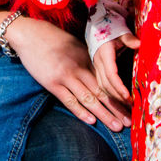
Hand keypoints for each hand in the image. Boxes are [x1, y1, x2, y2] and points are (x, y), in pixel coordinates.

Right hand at [4, 15, 129, 131]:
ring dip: (104, 114)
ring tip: (116, 126)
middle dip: (117, 108)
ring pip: (89, 99)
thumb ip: (86, 60)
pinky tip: (91, 121)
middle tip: (129, 122)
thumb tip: (97, 73)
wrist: (30, 34)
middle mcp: (80, 68)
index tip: (130, 106)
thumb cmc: (52, 39)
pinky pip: (69, 100)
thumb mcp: (75, 46)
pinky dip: (81, 111)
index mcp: (87, 59)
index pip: (106, 81)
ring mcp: (66, 76)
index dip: (119, 95)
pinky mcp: (52, 83)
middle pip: (102, 92)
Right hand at [92, 32, 138, 105]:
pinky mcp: (97, 69)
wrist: (98, 25)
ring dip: (113, 97)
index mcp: (104, 54)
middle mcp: (98, 62)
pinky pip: (102, 84)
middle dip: (117, 96)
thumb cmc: (112, 28)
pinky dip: (110, 93)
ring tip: (126, 107)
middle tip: (131, 106)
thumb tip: (139, 44)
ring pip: (102, 86)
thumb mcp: (121, 31)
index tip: (127, 96)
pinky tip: (119, 99)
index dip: (118, 86)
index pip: (110, 74)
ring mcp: (96, 66)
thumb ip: (129, 38)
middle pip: (105, 84)